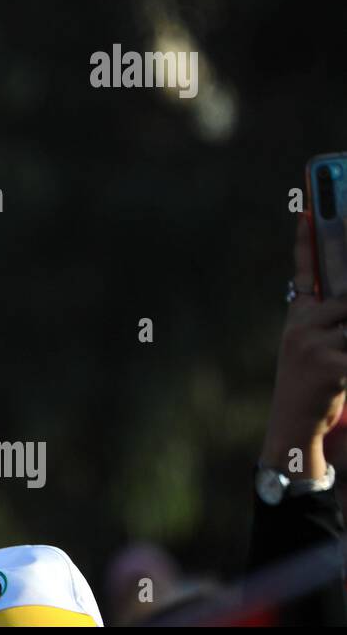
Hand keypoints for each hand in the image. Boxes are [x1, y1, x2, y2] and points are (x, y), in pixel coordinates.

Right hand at [262, 214, 346, 476]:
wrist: (293, 424)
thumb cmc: (312, 382)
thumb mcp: (313, 345)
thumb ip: (328, 319)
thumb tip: (341, 298)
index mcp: (298, 315)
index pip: (304, 269)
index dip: (306, 239)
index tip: (307, 210)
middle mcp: (301, 323)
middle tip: (341, 325)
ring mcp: (313, 343)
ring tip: (338, 356)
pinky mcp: (330, 365)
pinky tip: (343, 374)